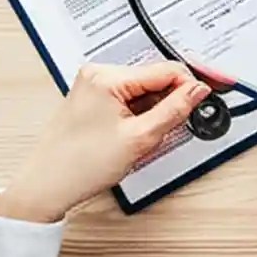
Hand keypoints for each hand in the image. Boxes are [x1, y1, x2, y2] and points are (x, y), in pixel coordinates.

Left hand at [0, 62, 209, 222]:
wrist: (46, 186)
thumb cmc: (79, 165)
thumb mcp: (140, 138)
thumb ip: (175, 109)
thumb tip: (197, 90)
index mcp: (107, 76)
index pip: (166, 70)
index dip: (191, 85)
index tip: (210, 94)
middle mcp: (99, 73)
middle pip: (156, 78)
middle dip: (171, 101)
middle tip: (179, 124)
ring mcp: (94, 85)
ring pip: (145, 90)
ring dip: (155, 110)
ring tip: (148, 136)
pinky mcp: (93, 98)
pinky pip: (130, 98)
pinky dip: (141, 114)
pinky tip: (137, 133)